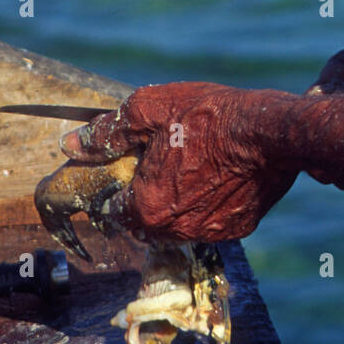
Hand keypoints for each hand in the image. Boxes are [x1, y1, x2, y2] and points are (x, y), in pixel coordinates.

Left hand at [59, 82, 297, 243]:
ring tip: (195, 161)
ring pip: (177, 221)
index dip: (117, 182)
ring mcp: (207, 233)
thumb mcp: (150, 109)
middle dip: (146, 191)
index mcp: (144, 206)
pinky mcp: (237, 230)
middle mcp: (172, 230)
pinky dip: (208, 201)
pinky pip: (210, 219)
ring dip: (176, 198)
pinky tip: (220, 172)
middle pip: (144, 217)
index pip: (112, 207)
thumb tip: (72, 144)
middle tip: (164, 156)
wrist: (272, 133)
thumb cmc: (209, 117)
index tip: (131, 162)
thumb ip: (108, 132)